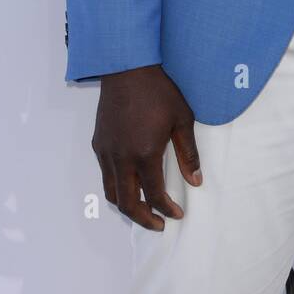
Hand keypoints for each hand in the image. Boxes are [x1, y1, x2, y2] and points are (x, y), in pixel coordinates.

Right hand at [92, 63, 201, 230]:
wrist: (128, 69)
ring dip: (126, 205)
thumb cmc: (158, 91)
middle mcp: (121, 158)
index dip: (166, 210)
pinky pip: (105, 174)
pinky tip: (129, 182)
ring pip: (111, 192)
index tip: (176, 215)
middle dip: (143, 219)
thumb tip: (195, 181)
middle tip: (158, 225)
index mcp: (144, 154)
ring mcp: (106, 152)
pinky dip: (116, 186)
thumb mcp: (182, 120)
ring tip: (142, 209)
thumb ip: (188, 154)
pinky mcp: (98, 143)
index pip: (154, 195)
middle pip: (126, 203)